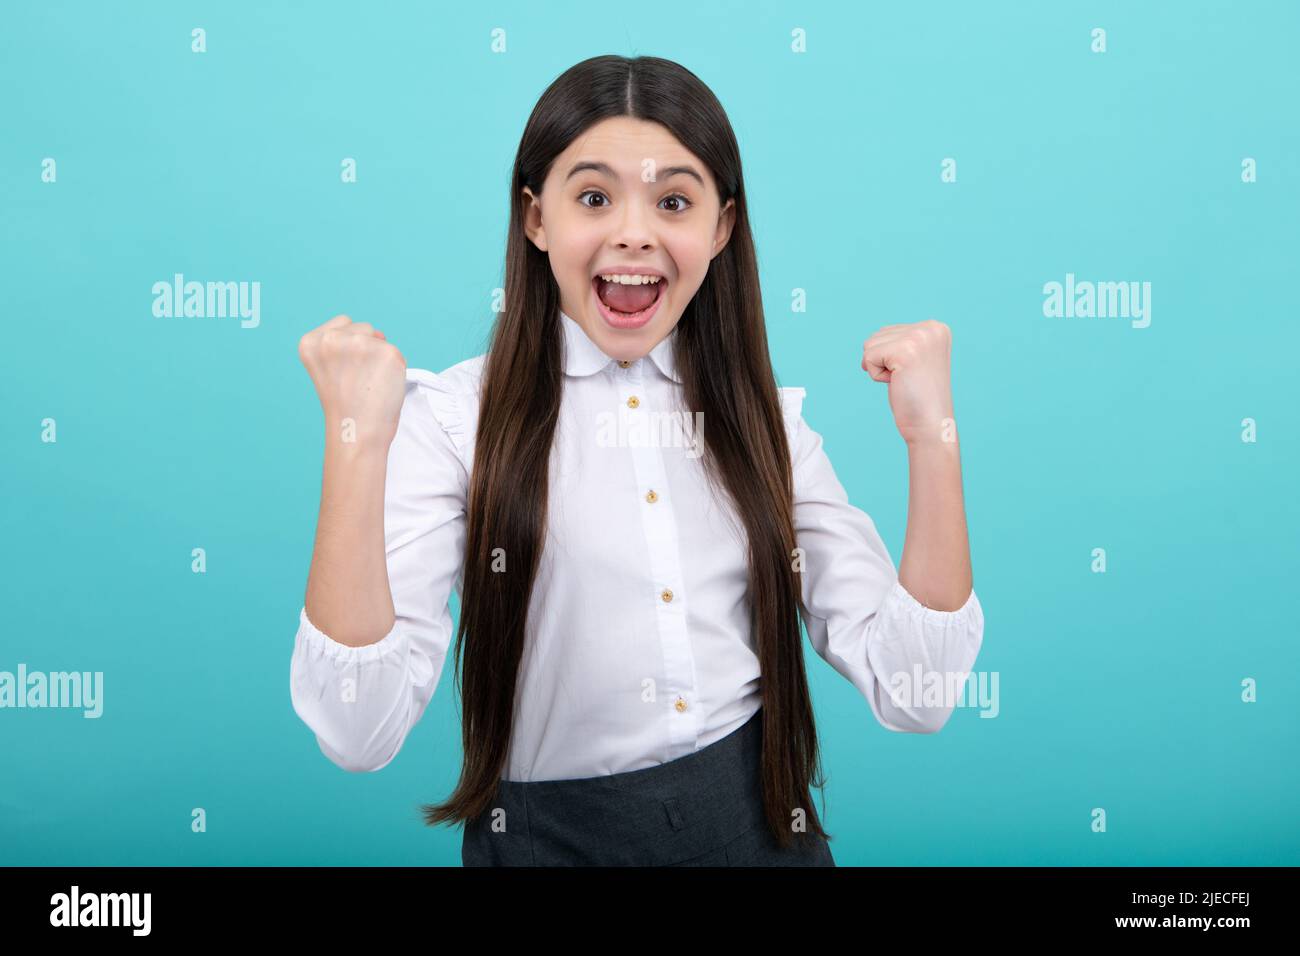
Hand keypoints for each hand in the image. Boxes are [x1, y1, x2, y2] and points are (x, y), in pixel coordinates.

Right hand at [298, 314, 406, 451]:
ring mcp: (360, 344)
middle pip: (363, 327)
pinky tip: (381, 385)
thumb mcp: (327, 367)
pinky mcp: (386, 352)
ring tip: (368, 382)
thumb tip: (378, 333)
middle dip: (366, 349)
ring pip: (380, 338)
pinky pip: (396, 352)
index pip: (343, 323)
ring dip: (380, 357)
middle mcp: (331, 339)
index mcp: (311, 342)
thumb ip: (342, 345)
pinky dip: (394, 368)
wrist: (356, 432)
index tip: (345, 370)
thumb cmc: (345, 405)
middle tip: (358, 380)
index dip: (350, 346)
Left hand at [861, 319, 956, 445]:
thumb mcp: (914, 360)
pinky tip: (898, 383)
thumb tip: (874, 338)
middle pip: (877, 335)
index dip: (891, 357)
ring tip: (904, 380)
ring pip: (870, 345)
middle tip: (908, 379)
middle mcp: (930, 328)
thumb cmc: (918, 397)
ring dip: (880, 368)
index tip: (913, 373)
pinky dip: (877, 376)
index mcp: (936, 328)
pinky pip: (869, 358)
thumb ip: (900, 342)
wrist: (931, 425)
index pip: (889, 331)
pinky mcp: (904, 351)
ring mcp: (918, 337)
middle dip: (884, 361)